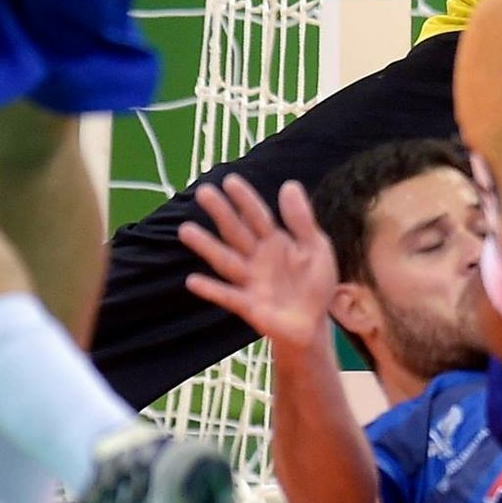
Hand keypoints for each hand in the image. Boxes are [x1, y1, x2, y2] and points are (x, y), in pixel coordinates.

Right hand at [178, 174, 340, 352]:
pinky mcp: (248, 307)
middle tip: (203, 192)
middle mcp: (257, 258)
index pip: (258, 216)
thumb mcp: (316, 247)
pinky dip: (211, 290)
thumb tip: (289, 184)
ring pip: (226, 260)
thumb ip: (302, 220)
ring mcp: (250, 281)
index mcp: (274, 241)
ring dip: (207, 246)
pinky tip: (192, 280)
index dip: (245, 199)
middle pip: (236, 232)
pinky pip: (228, 296)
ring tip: (186, 230)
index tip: (230, 180)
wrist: (313, 323)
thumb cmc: (313, 282)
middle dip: (221, 213)